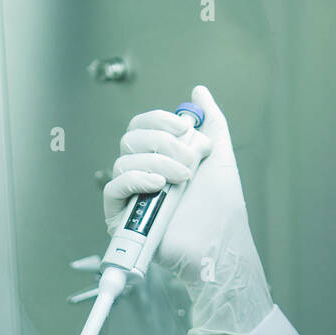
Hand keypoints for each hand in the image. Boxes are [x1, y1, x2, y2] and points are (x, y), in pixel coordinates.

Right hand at [103, 84, 273, 334]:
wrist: (219, 243)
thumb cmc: (222, 208)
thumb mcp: (220, 155)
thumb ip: (211, 121)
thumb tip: (199, 91)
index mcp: (163, 157)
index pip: (144, 125)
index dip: (160, 120)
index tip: (184, 127)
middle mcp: (145, 173)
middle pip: (131, 138)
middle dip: (162, 142)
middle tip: (188, 162)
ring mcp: (132, 195)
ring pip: (124, 159)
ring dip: (156, 162)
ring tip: (180, 180)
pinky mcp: (121, 217)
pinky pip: (113, 187)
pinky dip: (134, 178)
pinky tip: (157, 185)